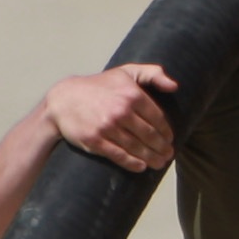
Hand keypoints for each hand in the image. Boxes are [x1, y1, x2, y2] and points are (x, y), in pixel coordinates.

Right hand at [45, 63, 176, 171]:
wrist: (64, 99)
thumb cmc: (99, 86)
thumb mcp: (126, 72)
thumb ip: (152, 74)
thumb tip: (174, 86)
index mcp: (132, 95)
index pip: (158, 118)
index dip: (166, 131)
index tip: (170, 139)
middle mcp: (121, 111)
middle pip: (150, 135)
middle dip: (162, 147)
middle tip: (168, 154)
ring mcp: (107, 127)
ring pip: (137, 147)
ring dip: (152, 158)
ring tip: (160, 163)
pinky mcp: (95, 140)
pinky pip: (119, 155)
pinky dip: (133, 163)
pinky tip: (141, 167)